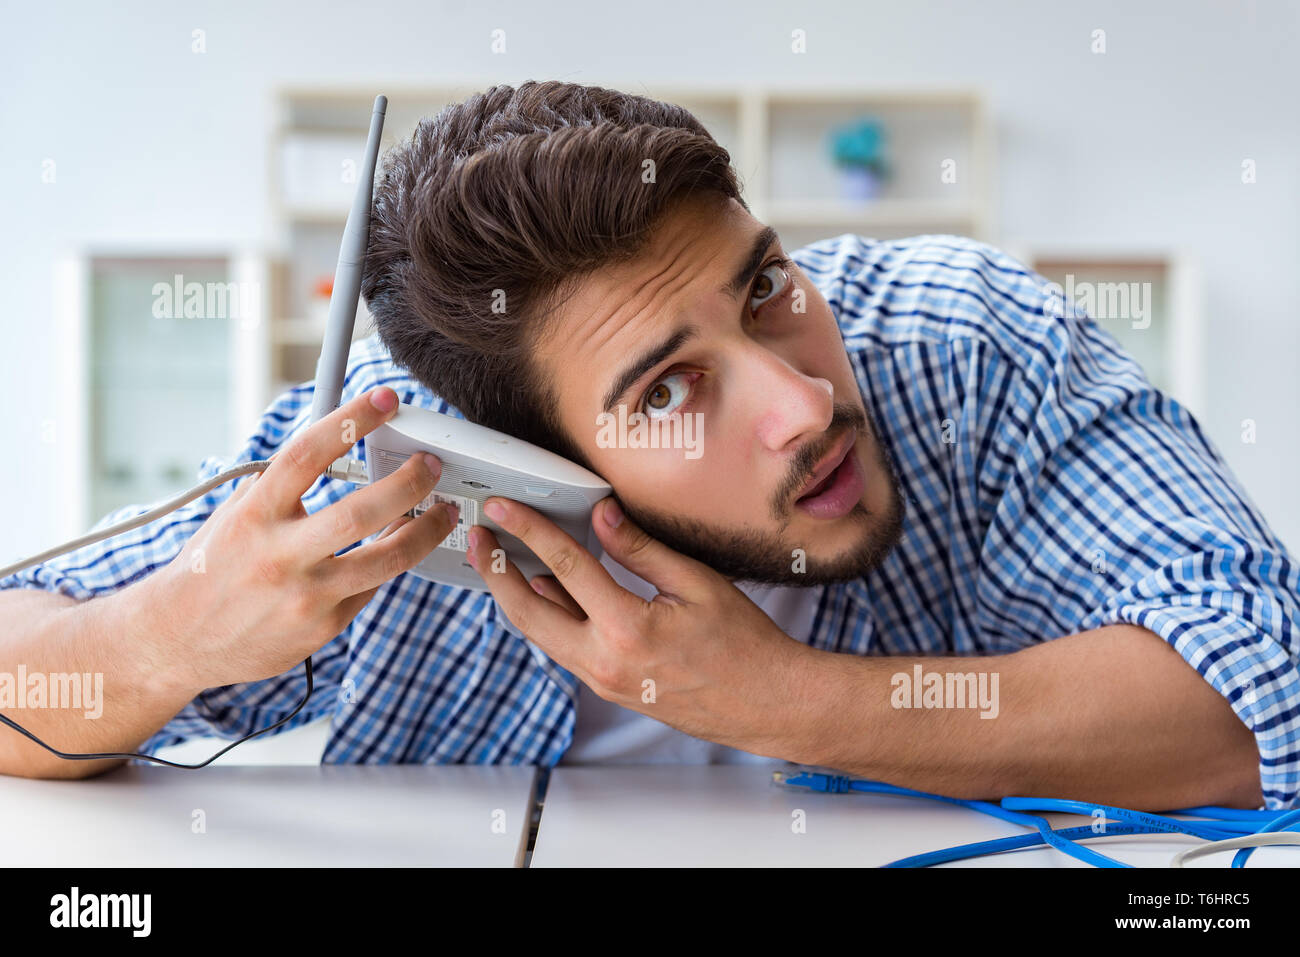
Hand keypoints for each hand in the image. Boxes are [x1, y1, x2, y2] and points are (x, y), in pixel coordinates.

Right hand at [145, 386, 459, 692]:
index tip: (386, 398)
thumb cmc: (211, 565)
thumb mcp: (235, 513)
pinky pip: (372, 587)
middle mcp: (279, 553)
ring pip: (386, 558)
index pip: (308, 453)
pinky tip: (399, 548)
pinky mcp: (322, 626)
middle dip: (410, 483)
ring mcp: (304, 594)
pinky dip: (390, 564)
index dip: (351, 420)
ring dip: (425, 531)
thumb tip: (333, 440)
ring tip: (443, 512)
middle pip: (362, 511)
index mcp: (254, 513)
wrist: (177, 639)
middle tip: (432, 465)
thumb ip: (281, 483)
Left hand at [465, 496, 825, 758]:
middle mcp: (604, 661)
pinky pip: (564, 648)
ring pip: (540, 634)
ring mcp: (602, 681)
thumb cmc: (744, 644)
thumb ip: (640, 549)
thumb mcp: (696, 582)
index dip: (528, 530)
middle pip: (527, 612)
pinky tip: (543, 592)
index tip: (502, 508)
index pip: (564, 567)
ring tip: (499, 561)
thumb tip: (602, 514)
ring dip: (515, 596)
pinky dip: (547, 617)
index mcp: (627, 628)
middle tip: (478, 538)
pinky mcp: (608, 688)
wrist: (765, 703)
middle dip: (495, 572)